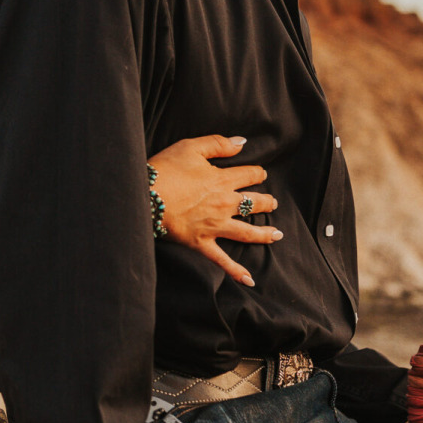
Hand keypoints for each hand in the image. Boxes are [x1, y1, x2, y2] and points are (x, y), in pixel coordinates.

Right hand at [148, 135, 282, 286]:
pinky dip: (236, 271)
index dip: (258, 174)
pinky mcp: (202, 243)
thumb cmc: (166, 169)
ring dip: (264, 233)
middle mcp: (225, 204)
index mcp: (223, 180)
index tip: (260, 174)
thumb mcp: (190, 147)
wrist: (145, 196)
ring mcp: (215, 226)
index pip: (250, 176)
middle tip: (273, 203)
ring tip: (277, 234)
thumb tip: (241, 143)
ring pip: (247, 232)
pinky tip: (250, 280)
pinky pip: (222, 260)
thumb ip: (218, 144)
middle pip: (254, 203)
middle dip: (266, 202)